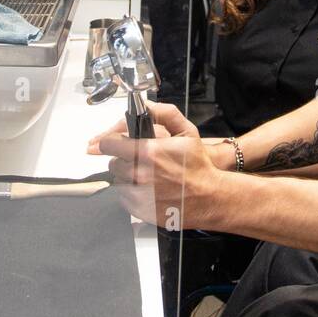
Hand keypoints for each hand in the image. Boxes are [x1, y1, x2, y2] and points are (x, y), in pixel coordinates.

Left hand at [89, 103, 222, 228]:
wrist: (209, 197)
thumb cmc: (198, 165)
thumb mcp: (186, 131)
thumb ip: (163, 113)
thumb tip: (144, 106)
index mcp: (147, 152)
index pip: (108, 144)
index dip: (111, 141)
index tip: (114, 142)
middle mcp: (138, 174)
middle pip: (113, 163)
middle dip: (124, 159)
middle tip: (142, 160)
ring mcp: (137, 195)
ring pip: (119, 181)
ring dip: (128, 176)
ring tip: (149, 175)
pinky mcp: (138, 210)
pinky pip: (125, 198)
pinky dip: (133, 193)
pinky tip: (150, 189)